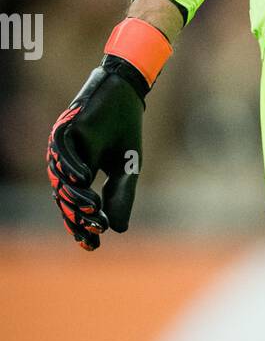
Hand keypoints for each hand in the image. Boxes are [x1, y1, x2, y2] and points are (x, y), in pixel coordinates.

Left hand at [46, 17, 171, 250]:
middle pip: (66, 197)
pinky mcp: (65, 128)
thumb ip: (122, 197)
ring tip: (93, 208)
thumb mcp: (128, 171)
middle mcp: (68, 163)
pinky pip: (61, 150)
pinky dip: (69, 165)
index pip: (77, 206)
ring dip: (75, 195)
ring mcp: (64, 147)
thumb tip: (119, 230)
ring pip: (60, 178)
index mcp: (82, 174)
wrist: (127, 95)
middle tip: (95, 229)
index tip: (93, 245)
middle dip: (79, 216)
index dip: (83, 226)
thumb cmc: (125, 130)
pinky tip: (83, 178)